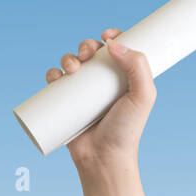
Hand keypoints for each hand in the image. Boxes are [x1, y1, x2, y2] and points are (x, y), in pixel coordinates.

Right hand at [45, 27, 156, 170]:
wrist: (104, 159)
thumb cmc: (127, 131)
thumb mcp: (142, 97)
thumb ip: (139, 68)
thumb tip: (114, 44)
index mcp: (124, 79)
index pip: (118, 50)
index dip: (113, 37)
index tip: (108, 36)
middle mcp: (103, 84)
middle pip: (92, 53)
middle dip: (86, 45)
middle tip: (87, 54)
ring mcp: (84, 94)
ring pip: (72, 64)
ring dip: (68, 57)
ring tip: (71, 69)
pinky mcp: (66, 105)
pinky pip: (55, 83)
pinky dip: (53, 74)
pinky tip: (56, 76)